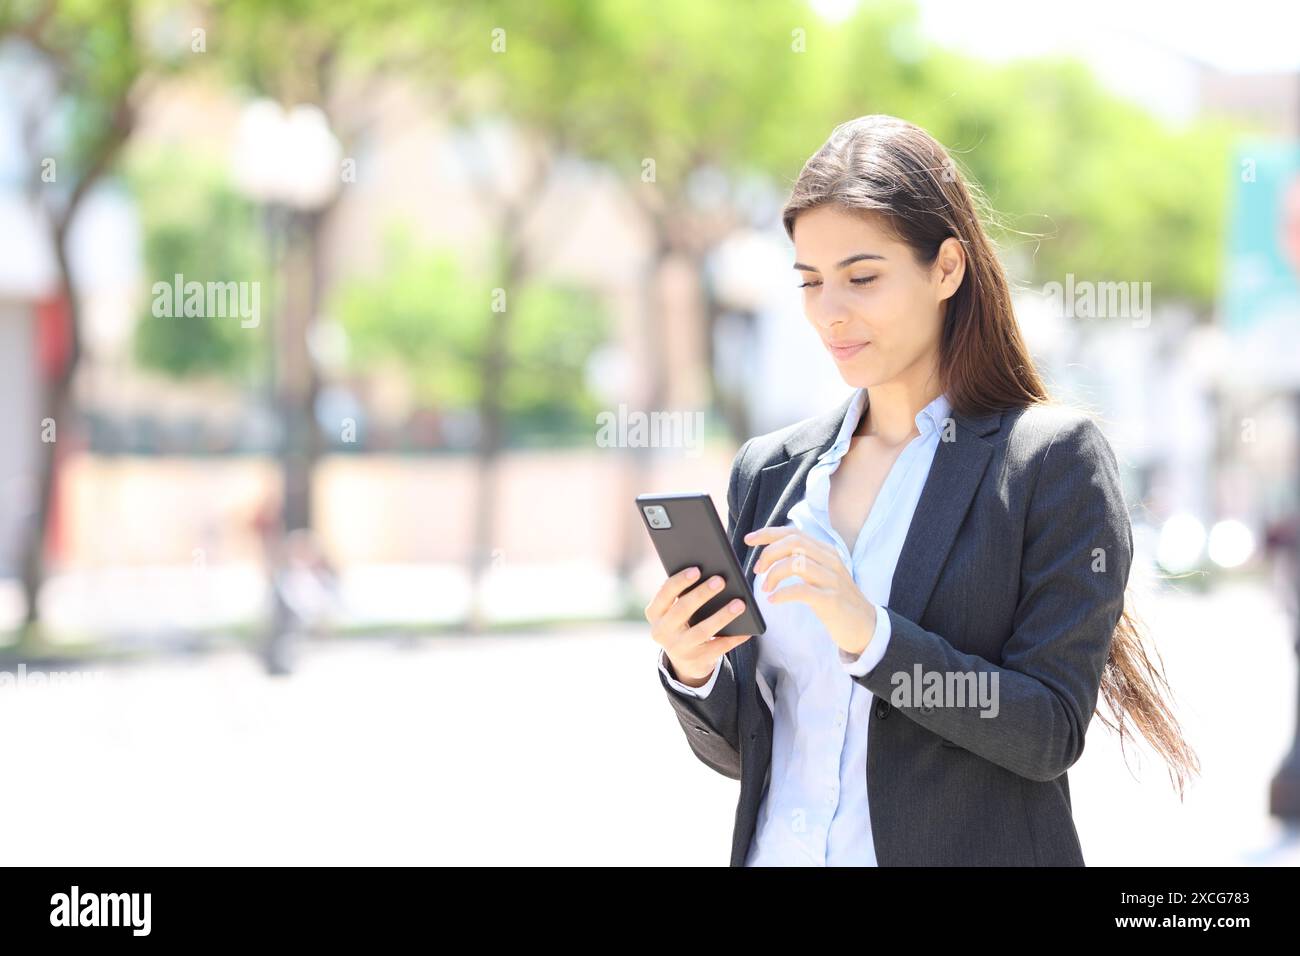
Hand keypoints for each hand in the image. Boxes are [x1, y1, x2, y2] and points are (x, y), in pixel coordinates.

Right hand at [645, 566, 753, 685]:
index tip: (697, 569)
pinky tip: (747, 629)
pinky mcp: (696, 660)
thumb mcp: (675, 610)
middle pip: (682, 610)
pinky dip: (733, 638)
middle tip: (720, 580)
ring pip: (701, 631)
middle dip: (701, 594)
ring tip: (740, 604)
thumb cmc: (684, 622)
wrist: (684, 660)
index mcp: (655, 613)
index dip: (680, 581)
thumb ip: (683, 594)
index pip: (665, 594)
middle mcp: (662, 632)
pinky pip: (718, 647)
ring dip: (722, 616)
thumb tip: (711, 574)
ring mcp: (678, 649)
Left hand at [745, 526, 876, 656]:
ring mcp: (832, 579)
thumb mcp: (822, 574)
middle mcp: (830, 561)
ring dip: (774, 574)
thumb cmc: (837, 600)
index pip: (794, 533)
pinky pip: (801, 590)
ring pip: (796, 563)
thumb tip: (772, 556)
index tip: (749, 539)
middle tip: (758, 570)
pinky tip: (773, 600)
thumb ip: (803, 561)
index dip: (768, 533)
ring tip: (766, 588)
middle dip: (769, 553)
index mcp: (826, 551)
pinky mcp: (831, 600)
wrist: (865, 625)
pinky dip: (782, 593)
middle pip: (793, 543)